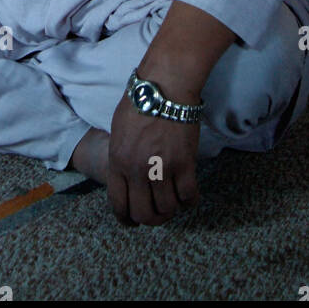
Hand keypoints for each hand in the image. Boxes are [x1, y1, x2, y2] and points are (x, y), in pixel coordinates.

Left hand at [107, 93, 200, 226]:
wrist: (165, 85)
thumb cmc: (140, 101)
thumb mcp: (118, 130)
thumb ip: (120, 156)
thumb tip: (125, 175)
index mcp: (118, 161)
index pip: (119, 204)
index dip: (127, 219)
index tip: (133, 222)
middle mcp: (138, 170)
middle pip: (144, 213)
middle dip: (151, 220)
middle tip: (158, 214)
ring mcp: (162, 168)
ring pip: (167, 209)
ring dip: (171, 211)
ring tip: (174, 204)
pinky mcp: (184, 163)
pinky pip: (188, 195)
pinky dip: (190, 201)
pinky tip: (190, 196)